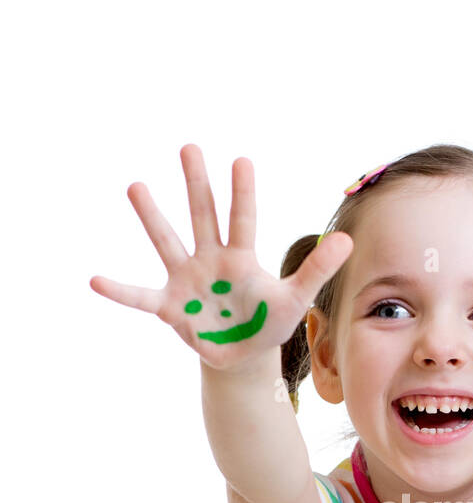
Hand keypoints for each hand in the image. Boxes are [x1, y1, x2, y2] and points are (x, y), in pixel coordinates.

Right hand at [90, 145, 352, 369]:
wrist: (243, 355)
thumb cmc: (268, 321)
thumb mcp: (295, 299)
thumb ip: (317, 269)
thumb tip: (348, 239)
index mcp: (242, 257)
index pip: (244, 220)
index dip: (243, 193)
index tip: (242, 160)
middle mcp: (211, 259)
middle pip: (204, 216)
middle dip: (197, 184)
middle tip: (190, 147)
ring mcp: (187, 280)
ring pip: (168, 242)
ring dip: (153, 216)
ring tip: (136, 186)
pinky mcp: (170, 307)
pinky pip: (140, 297)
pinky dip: (119, 290)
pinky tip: (95, 280)